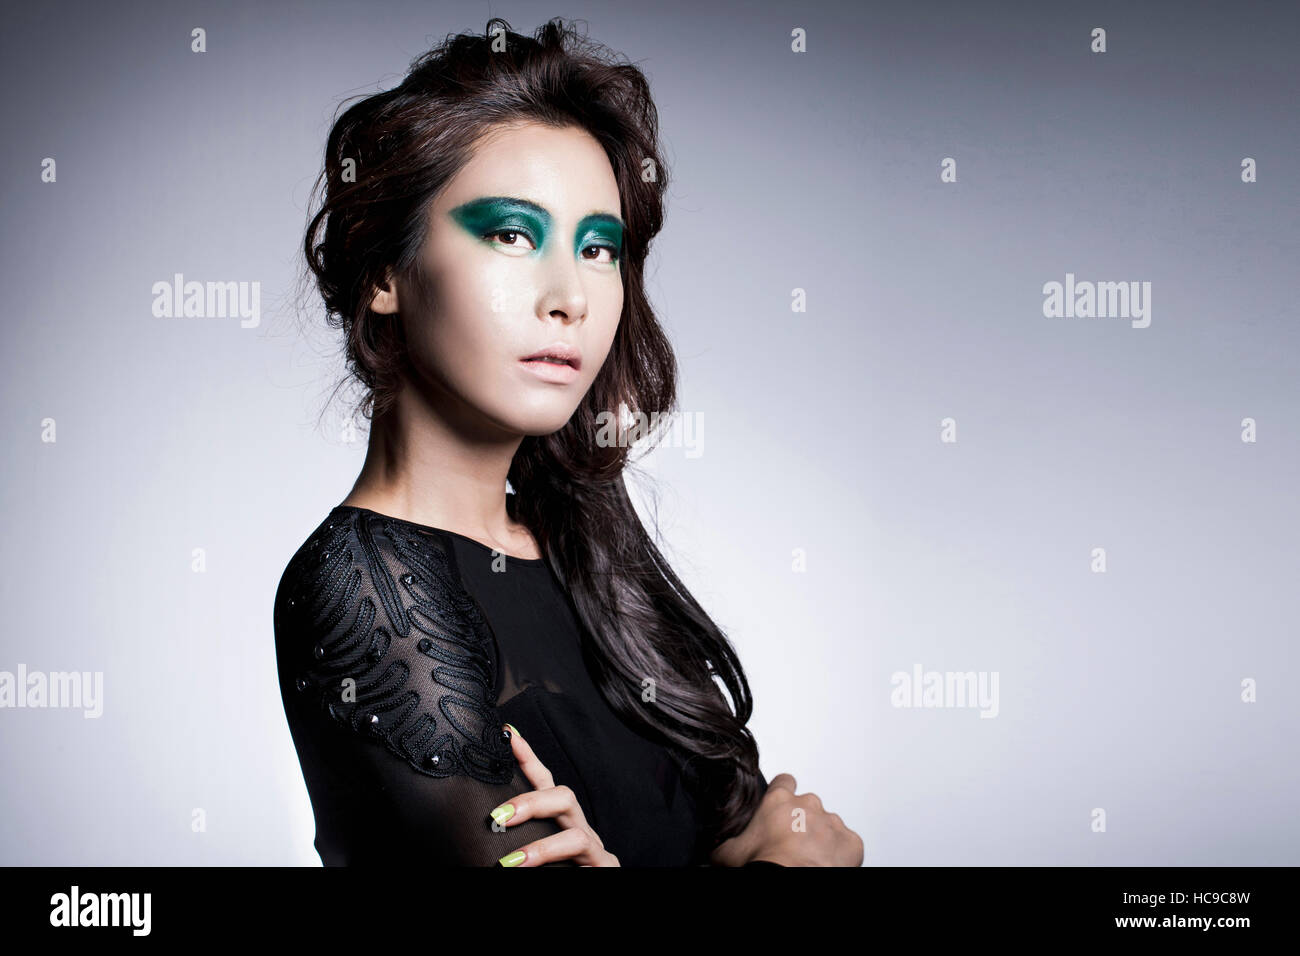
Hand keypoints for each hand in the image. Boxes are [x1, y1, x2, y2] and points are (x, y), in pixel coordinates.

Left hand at [488, 723, 619, 866]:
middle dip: (531, 800)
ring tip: (510, 863)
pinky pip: (582, 855)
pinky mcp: (604, 866)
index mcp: (559, 821)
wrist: (590, 890)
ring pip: (576, 829)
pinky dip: (553, 860)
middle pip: (563, 796)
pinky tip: (529, 869)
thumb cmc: (561, 872)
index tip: (507, 732)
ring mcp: (593, 848)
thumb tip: (481, 830)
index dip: (527, 756)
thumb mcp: (532, 854)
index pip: (544, 782)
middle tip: (497, 818)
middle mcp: (578, 829)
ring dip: (542, 845)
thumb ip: (513, 842)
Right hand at [709, 772, 863, 866]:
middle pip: (807, 804)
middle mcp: (808, 805)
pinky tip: (824, 864)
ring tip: (808, 858)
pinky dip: (839, 853)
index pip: (784, 781)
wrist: (791, 881)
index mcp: (779, 801)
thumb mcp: (728, 852)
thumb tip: (715, 847)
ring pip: (828, 823)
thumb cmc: (764, 865)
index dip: (782, 793)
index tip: (780, 807)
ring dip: (821, 836)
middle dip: (802, 819)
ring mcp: (832, 822)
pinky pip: (847, 843)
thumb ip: (723, 841)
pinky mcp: (851, 842)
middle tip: (792, 842)